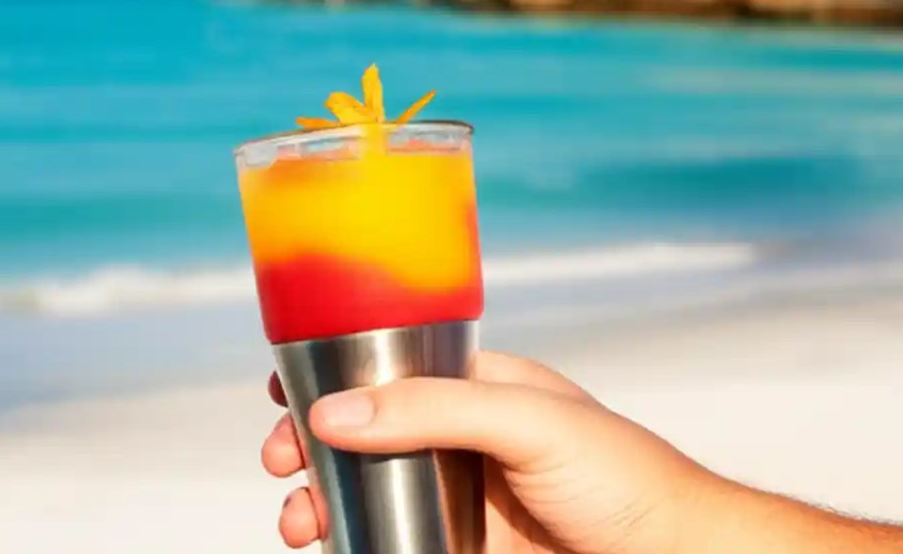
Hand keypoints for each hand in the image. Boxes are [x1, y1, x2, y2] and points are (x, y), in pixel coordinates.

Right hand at [260, 351, 716, 552]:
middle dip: (314, 446)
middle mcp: (466, 437)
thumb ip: (433, 410)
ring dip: (322, 500)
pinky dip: (354, 542)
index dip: (336, 377)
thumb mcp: (528, 423)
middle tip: (280, 465)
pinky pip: (395, 539)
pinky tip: (331, 546)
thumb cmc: (623, 476)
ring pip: (372, 490)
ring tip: (299, 521)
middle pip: (368, 432)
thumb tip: (333, 412)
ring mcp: (464, 497)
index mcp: (483, 387)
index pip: (394, 367)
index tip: (283, 394)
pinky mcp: (467, 550)